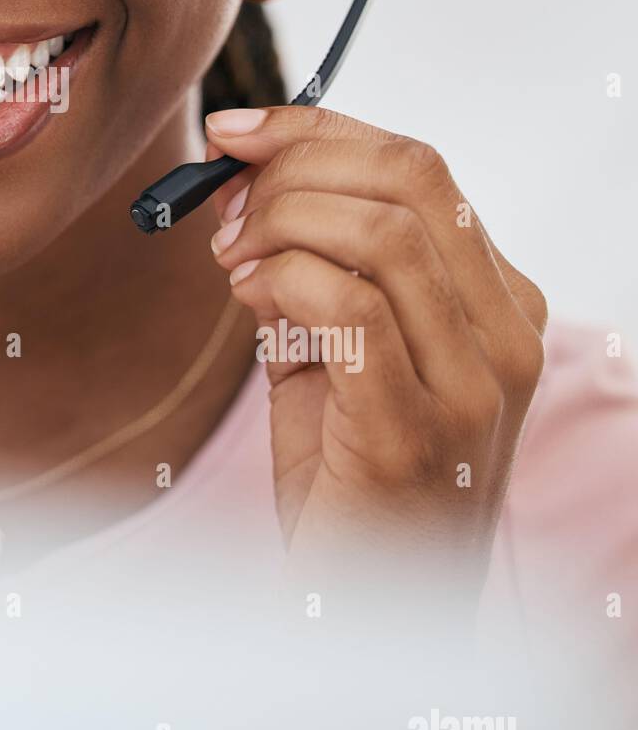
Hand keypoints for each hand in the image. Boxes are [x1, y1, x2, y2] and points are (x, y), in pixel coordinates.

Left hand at [205, 105, 547, 603]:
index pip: (418, 168)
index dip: (316, 130)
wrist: (363, 600)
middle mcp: (505, 332)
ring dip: (281, 222)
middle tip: (223, 200)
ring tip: (231, 256)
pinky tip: (250, 297)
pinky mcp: (416, 432)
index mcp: (496, 298)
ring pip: (383, 233)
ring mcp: (473, 384)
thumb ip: (310, 268)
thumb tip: (246, 186)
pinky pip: (352, 309)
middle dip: (293, 165)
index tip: (234, 132)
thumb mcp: (334, 350)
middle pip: (408, 179)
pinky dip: (285, 281)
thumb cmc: (346, 470)